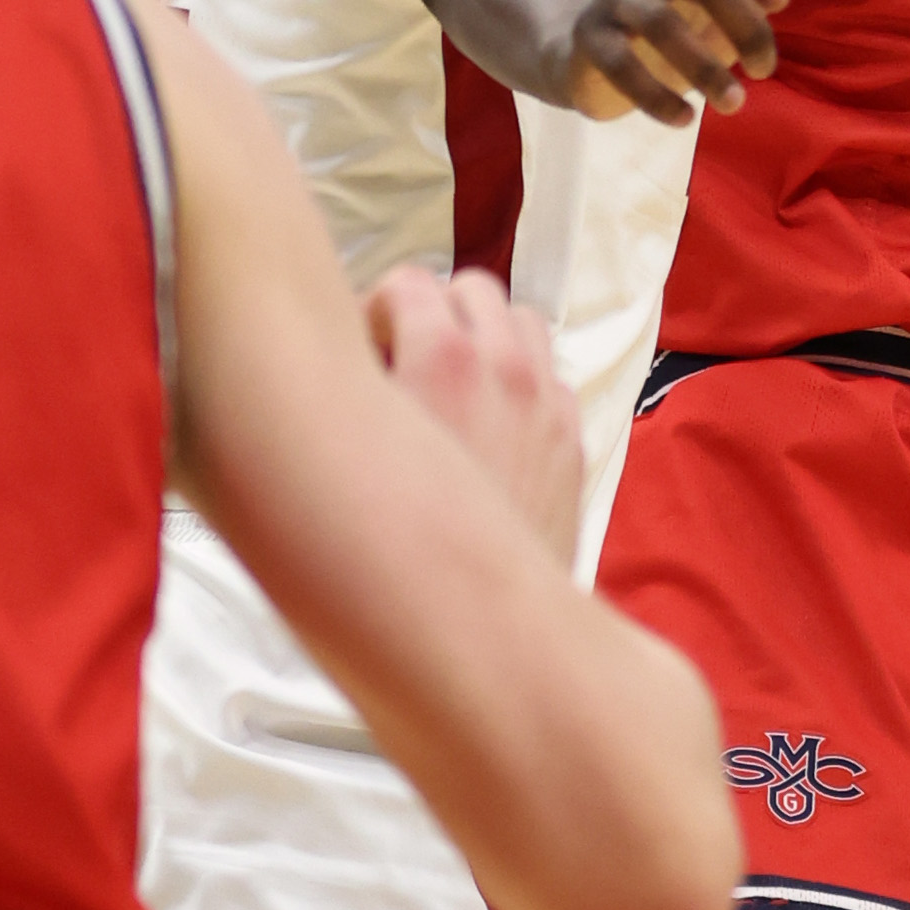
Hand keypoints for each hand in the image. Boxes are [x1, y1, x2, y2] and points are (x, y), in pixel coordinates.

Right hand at [365, 261, 582, 564]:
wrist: (481, 627)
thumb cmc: (397, 552)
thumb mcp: (354, 451)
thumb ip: (347, 391)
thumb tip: (338, 358)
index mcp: (441, 358)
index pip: (407, 282)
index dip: (376, 311)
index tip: (364, 348)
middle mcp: (503, 365)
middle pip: (471, 288)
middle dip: (435, 313)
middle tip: (405, 362)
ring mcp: (545, 400)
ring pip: (522, 320)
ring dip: (487, 337)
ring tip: (456, 384)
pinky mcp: (572, 439)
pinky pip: (553, 376)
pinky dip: (525, 382)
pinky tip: (495, 424)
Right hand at [566, 0, 812, 127]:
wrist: (590, 49)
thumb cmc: (676, 18)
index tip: (780, 2)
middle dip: (746, 26)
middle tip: (765, 69)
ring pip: (662, 21)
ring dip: (706, 69)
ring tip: (734, 104)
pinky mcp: (589, 36)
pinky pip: (621, 64)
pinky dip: (657, 96)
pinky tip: (685, 119)